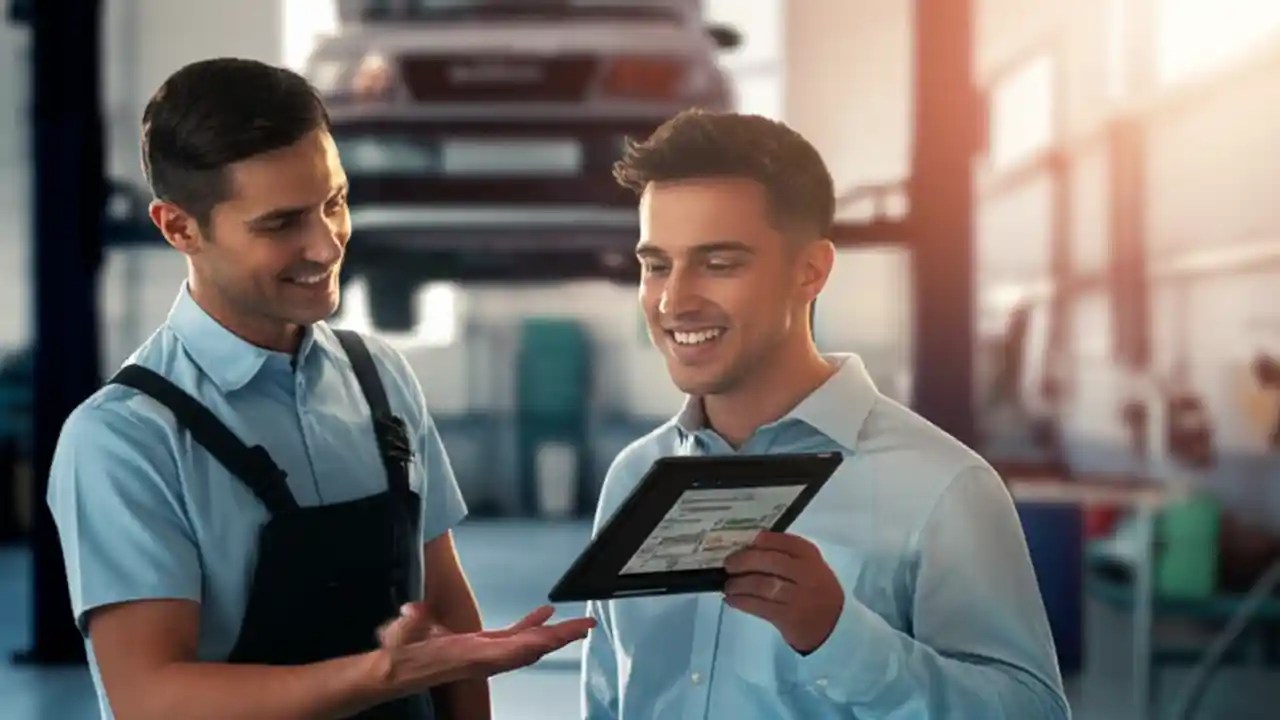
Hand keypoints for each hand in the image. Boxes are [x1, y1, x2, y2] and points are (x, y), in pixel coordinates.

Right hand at [373, 605, 593, 696]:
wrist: (393, 673)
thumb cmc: (396, 658)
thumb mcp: (397, 640)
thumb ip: (407, 626)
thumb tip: (413, 610)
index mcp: (468, 656)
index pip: (508, 651)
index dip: (533, 644)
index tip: (555, 638)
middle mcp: (483, 658)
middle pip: (529, 649)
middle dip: (558, 638)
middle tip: (586, 626)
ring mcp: (486, 653)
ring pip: (527, 645)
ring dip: (553, 634)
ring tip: (578, 622)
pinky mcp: (482, 647)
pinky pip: (514, 637)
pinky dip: (532, 625)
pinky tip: (545, 614)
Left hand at [723, 531, 843, 653]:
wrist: (834, 626)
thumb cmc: (816, 590)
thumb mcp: (809, 567)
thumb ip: (786, 556)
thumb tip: (747, 549)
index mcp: (810, 556)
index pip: (782, 541)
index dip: (760, 541)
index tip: (742, 542)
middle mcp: (806, 573)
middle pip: (769, 561)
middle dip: (744, 561)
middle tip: (728, 564)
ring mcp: (798, 596)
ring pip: (762, 585)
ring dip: (740, 584)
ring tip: (728, 585)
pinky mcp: (789, 617)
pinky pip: (760, 607)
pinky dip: (742, 602)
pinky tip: (732, 600)